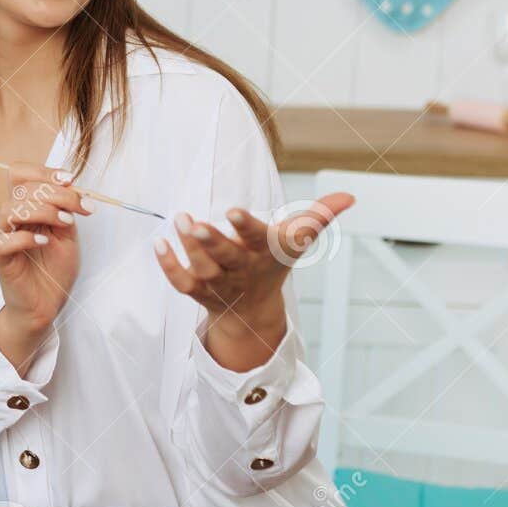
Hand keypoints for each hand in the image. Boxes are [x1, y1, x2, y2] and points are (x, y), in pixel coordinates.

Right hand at [0, 163, 91, 366]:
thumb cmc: (54, 269)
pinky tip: (44, 243)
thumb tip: (70, 185)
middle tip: (79, 209)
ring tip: (64, 224)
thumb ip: (66, 209)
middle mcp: (10, 217)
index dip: (43, 171)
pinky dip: (26, 237)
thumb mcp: (68, 233)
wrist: (46, 304)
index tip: (71, 180)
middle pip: (22, 187)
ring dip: (43, 211)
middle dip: (56, 193)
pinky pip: (4, 240)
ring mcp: (2, 236)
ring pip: (11, 208)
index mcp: (25, 206)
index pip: (21, 173)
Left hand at [153, 192, 354, 357]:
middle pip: (226, 259)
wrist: (254, 310)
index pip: (258, 239)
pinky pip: (181, 283)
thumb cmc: (272, 262)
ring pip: (202, 270)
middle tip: (195, 222)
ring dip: (188, 248)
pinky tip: (158, 244)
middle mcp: (241, 269)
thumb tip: (349, 196)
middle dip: (211, 243)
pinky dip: (168, 266)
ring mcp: (219, 283)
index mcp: (265, 253)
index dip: (246, 227)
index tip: (232, 211)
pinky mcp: (198, 291)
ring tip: (179, 219)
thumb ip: (318, 216)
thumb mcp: (296, 240)